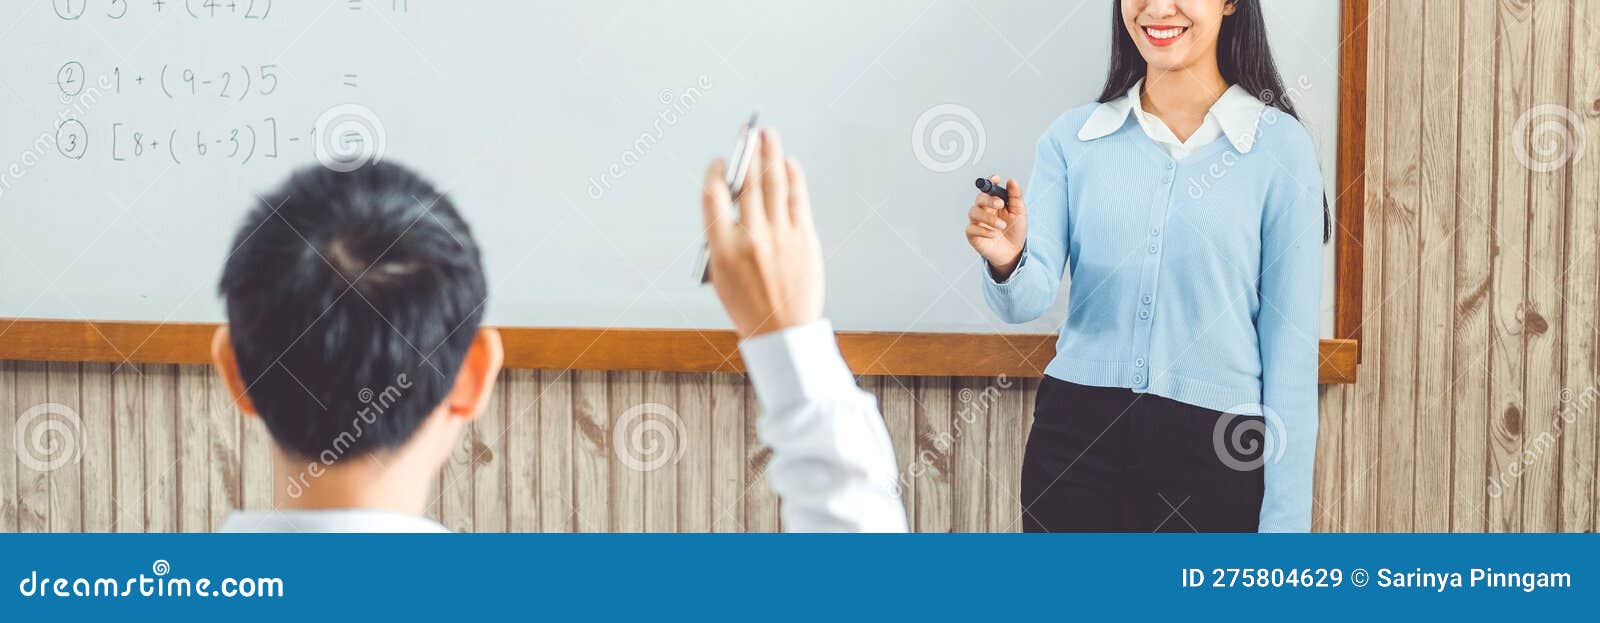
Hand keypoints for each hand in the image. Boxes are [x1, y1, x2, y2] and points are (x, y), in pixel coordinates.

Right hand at [701, 128, 823, 339]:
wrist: (783, 331)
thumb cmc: (749, 305)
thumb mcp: (720, 274)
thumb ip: (722, 236)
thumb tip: (730, 196)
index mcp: (723, 249)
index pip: (712, 196)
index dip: (715, 171)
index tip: (718, 162)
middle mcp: (751, 238)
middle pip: (746, 182)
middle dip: (745, 151)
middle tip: (746, 131)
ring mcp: (780, 236)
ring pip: (773, 182)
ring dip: (769, 153)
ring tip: (767, 134)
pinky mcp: (804, 238)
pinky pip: (796, 198)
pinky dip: (792, 176)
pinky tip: (788, 162)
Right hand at [965, 175, 1026, 278]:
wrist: (1014, 252)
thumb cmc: (1015, 231)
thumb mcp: (1020, 212)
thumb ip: (1015, 196)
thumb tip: (1012, 180)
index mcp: (994, 202)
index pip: (988, 188)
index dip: (989, 182)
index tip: (996, 179)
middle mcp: (984, 210)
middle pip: (979, 198)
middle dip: (989, 200)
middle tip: (1000, 205)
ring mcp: (977, 221)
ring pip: (973, 212)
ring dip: (988, 218)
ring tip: (1001, 226)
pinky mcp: (972, 234)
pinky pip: (972, 228)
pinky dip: (983, 230)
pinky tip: (994, 235)